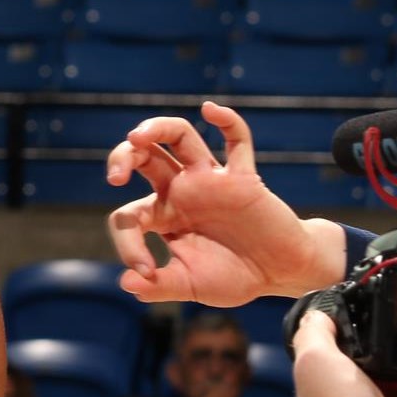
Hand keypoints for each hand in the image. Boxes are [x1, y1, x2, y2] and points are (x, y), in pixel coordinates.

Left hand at [106, 102, 346, 304]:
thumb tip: (126, 284)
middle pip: (145, 157)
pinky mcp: (243, 178)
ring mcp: (210, 181)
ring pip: (181, 137)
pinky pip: (237, 141)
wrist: (280, 273)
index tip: (146, 270)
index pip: (127, 215)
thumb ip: (160, 286)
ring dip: (157, 130)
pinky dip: (227, 121)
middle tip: (115, 177)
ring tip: (138, 136)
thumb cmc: (234, 276)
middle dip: (122, 157)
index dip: (127, 243)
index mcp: (163, 216)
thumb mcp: (191, 285)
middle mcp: (181, 191)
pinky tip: (210, 110)